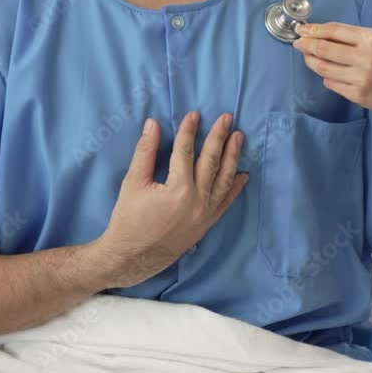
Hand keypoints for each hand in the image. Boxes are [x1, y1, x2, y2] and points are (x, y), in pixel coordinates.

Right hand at [94, 112, 248, 288]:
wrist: (132, 257)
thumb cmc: (128, 219)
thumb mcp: (132, 183)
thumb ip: (145, 152)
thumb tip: (153, 124)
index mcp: (178, 189)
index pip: (185, 152)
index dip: (189, 132)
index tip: (194, 114)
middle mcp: (197, 201)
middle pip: (210, 162)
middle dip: (219, 138)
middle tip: (227, 118)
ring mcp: (205, 214)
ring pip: (223, 180)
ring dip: (232, 157)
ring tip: (238, 137)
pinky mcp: (207, 224)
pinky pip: (225, 202)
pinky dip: (235, 188)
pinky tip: (242, 174)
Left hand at [292, 22, 371, 113]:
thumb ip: (353, 36)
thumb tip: (322, 34)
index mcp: (370, 39)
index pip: (333, 31)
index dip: (313, 29)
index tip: (302, 30)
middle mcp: (364, 58)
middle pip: (323, 49)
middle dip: (306, 45)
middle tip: (298, 43)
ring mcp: (360, 78)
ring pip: (323, 68)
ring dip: (311, 61)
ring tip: (308, 57)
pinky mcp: (358, 95)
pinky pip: (332, 84)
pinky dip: (327, 76)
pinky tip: (329, 73)